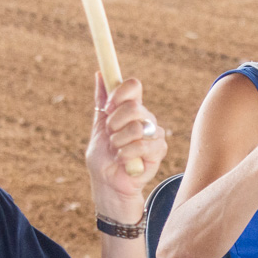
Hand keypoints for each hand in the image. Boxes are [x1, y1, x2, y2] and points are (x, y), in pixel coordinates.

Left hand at [85, 74, 165, 220]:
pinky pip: (143, 146)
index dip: (119, 94)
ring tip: (116, 151)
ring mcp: (154, 134)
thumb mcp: (99, 126)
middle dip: (115, 123)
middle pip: (134, 106)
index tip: (107, 108)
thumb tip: (100, 73)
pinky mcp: (158, 151)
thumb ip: (102, 101)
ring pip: (138, 127)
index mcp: (131, 108)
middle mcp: (145, 118)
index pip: (133, 86)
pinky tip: (123, 160)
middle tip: (110, 135)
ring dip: (119, 142)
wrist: (107, 183)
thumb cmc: (103, 157)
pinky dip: (126, 154)